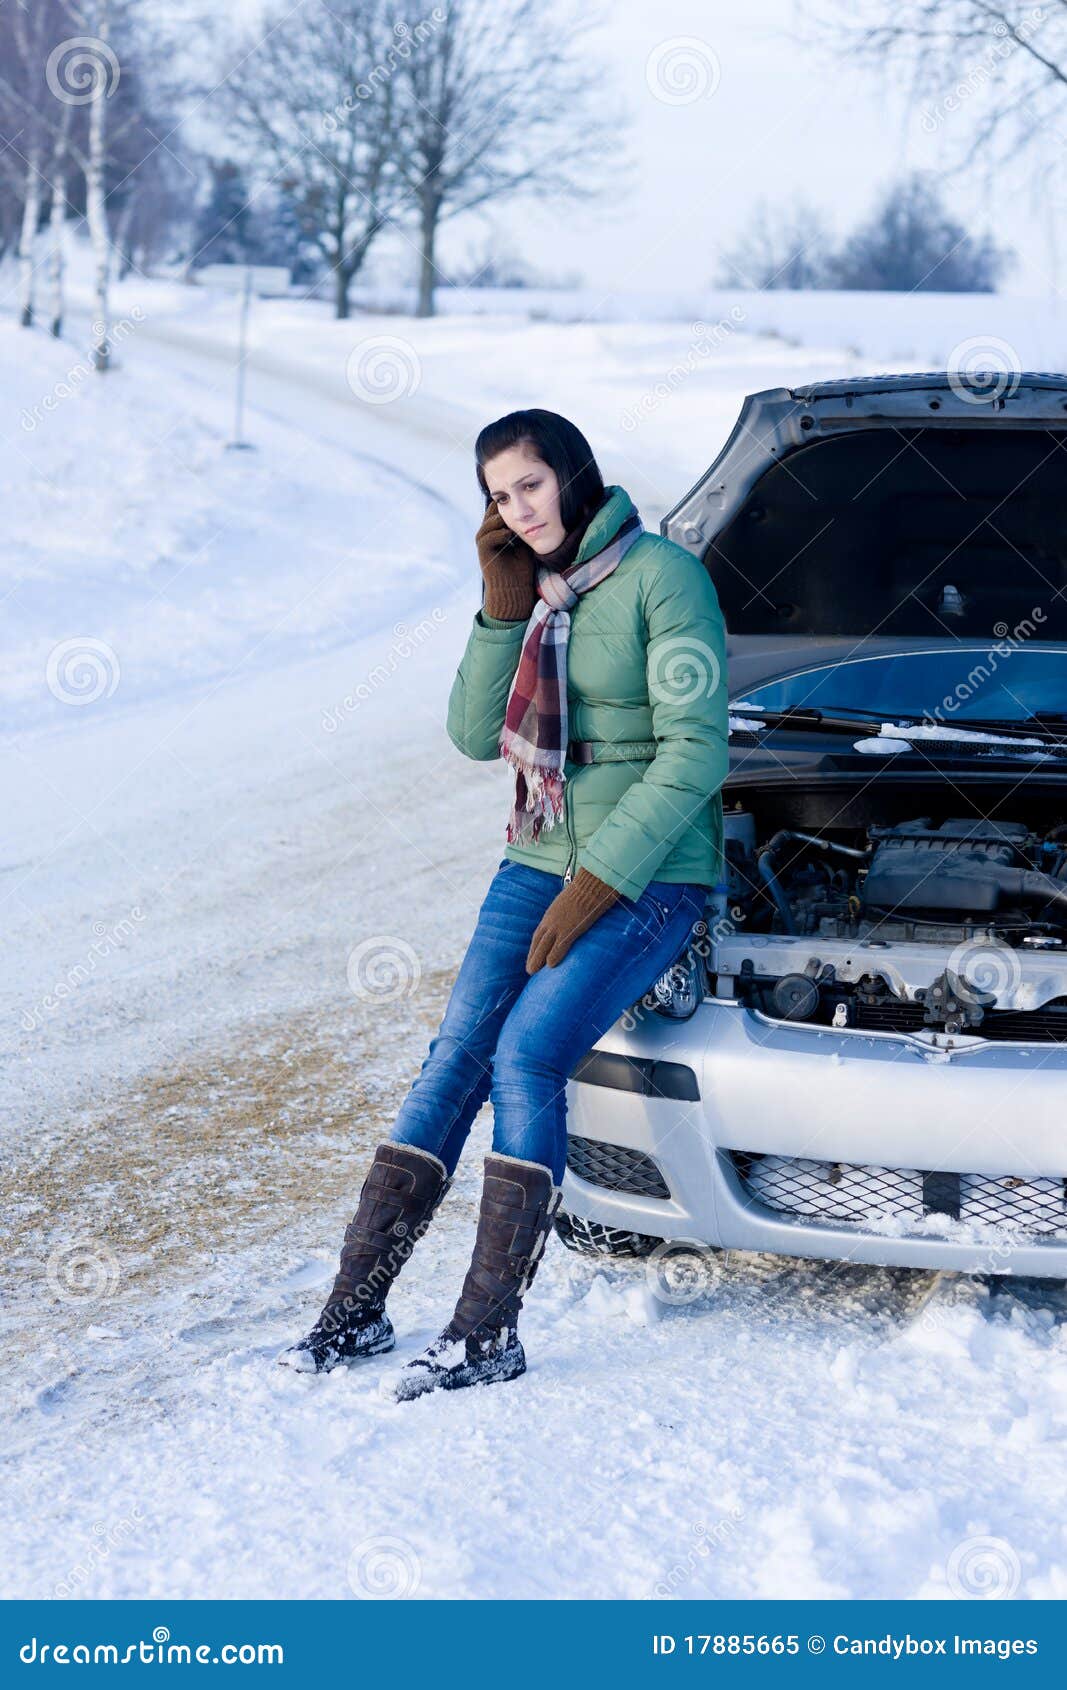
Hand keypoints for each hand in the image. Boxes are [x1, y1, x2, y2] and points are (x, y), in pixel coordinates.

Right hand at [477, 499, 536, 621]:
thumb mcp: (526, 546)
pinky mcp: (482, 553)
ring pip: (488, 523)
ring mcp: (484, 544)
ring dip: (501, 520)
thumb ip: (524, 531)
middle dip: (504, 508)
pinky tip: (509, 536)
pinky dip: (498, 535)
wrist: (514, 592)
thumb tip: (536, 515)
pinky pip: (486, 538)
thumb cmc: (522, 571)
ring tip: (514, 523)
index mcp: (498, 532)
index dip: (510, 505)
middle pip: (492, 513)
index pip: (500, 511)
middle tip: (518, 509)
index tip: (522, 502)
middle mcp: (488, 535)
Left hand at [525, 867, 619, 972]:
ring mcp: (559, 925)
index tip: (531, 957)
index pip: (538, 934)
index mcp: (550, 915)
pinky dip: (554, 955)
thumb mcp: (568, 903)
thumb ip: (564, 914)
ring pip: (544, 945)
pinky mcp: (570, 929)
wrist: (590, 886)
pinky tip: (551, 965)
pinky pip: (560, 945)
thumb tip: (567, 921)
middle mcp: (551, 921)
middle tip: (529, 970)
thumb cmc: (583, 893)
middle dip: (533, 956)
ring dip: (537, 959)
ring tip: (533, 971)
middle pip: (538, 941)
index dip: (534, 947)